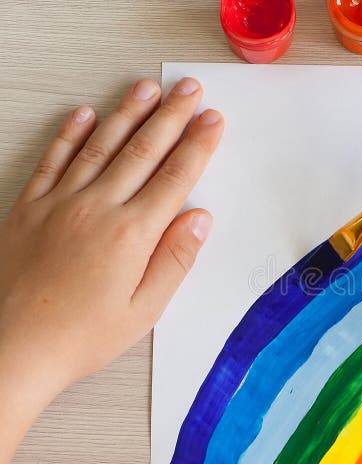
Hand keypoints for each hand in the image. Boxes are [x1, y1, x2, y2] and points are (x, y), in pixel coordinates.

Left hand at [0, 78, 222, 463]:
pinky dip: (70, 134)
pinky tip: (84, 114)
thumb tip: (199, 219)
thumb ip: (174, 259)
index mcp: (131, 235)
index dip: (198, 145)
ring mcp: (59, 203)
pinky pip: (53, 160)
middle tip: (189, 89)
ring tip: (147, 88)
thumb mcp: (143, 310)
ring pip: (101, 146)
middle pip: (143, 151)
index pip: (175, 178)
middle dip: (172, 116)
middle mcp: (96, 208)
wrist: (10, 350)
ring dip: (127, 113)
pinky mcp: (28, 208)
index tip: (213, 121)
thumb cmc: (79, 337)